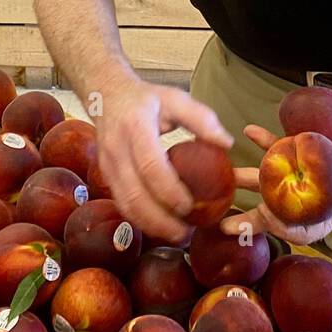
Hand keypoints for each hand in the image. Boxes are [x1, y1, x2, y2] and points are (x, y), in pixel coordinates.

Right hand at [92, 71, 232, 243]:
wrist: (106, 95)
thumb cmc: (146, 99)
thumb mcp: (175, 98)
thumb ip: (201, 119)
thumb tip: (226, 144)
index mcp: (135, 128)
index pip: (150, 166)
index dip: (169, 191)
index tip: (190, 206)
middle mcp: (116, 149)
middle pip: (134, 195)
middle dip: (160, 220)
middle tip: (186, 233)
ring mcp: (107, 165)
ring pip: (125, 205)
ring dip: (150, 226)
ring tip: (177, 235)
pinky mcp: (105, 175)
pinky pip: (122, 203)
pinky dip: (141, 220)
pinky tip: (161, 226)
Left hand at [223, 125, 331, 245]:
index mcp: (330, 214)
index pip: (304, 231)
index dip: (284, 230)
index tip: (268, 220)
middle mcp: (310, 200)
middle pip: (278, 214)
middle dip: (252, 220)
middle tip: (225, 225)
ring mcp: (302, 179)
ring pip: (271, 184)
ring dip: (248, 179)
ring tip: (227, 174)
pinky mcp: (300, 157)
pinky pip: (279, 151)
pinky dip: (264, 142)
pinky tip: (249, 131)